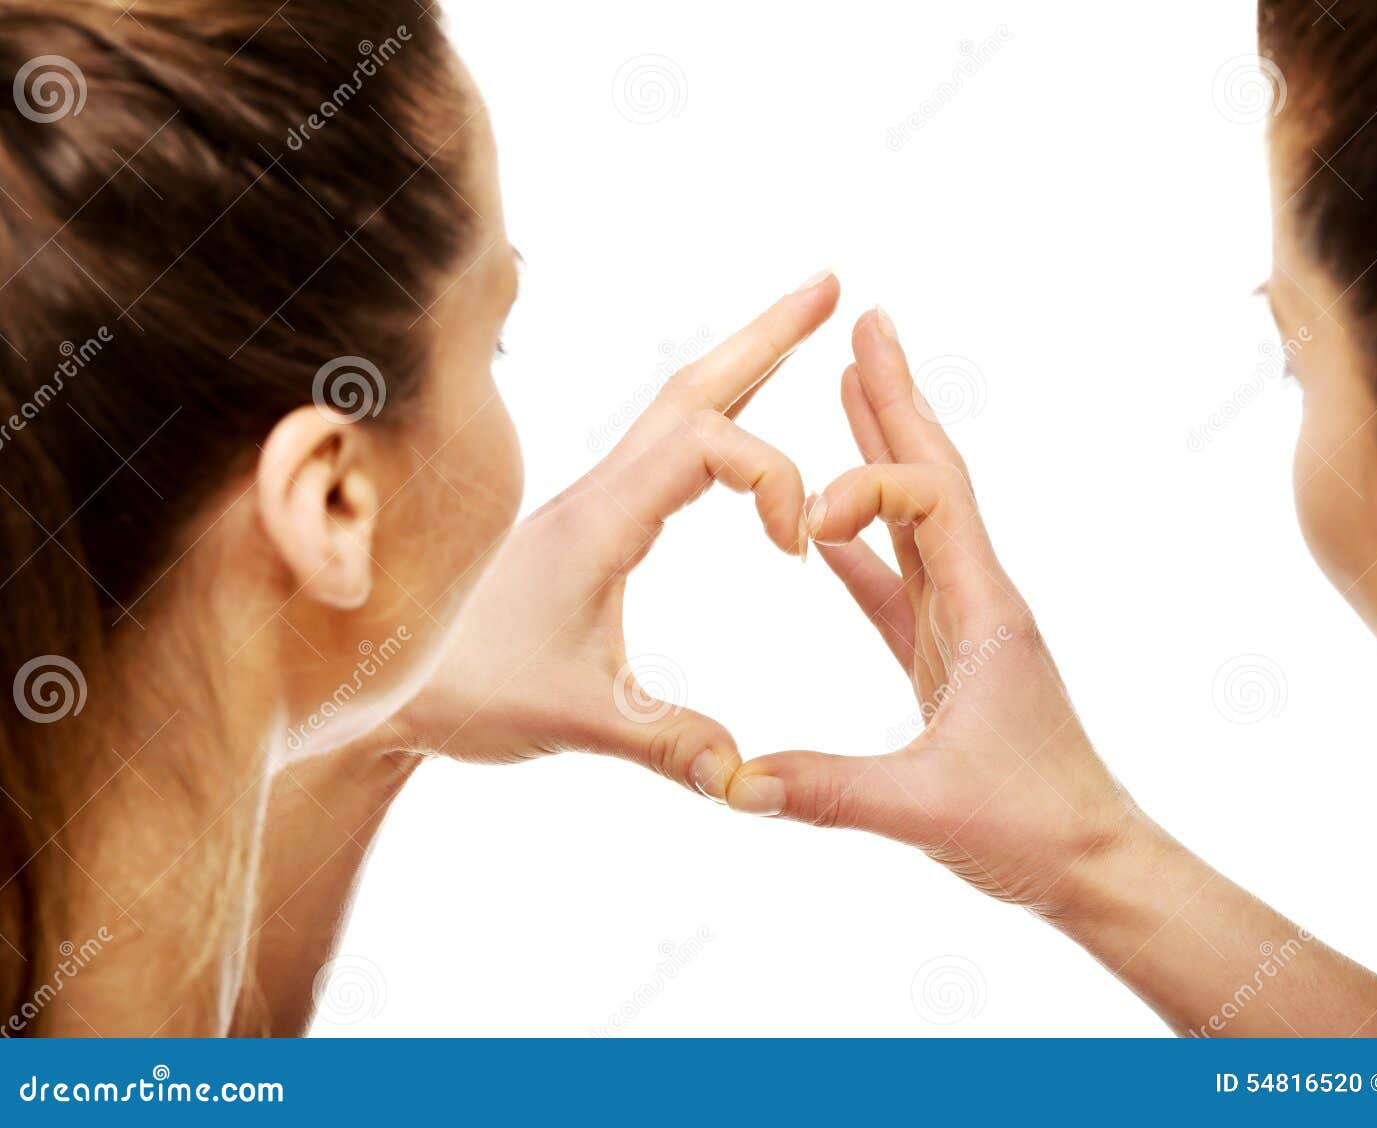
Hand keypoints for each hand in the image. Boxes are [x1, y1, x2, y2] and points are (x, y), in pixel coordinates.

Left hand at [394, 273, 839, 798]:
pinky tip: (735, 428)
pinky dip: (714, 416)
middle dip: (765, 337)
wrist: (384, 688)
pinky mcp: (589, 522)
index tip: (795, 549)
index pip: (707, 445)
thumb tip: (747, 776)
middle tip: (829, 286)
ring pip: (675, 407)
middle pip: (693, 388)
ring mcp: (592, 501)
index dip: (771, 476)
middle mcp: (597, 492)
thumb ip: (666, 742)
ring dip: (740, 364)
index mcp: (600, 519)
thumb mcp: (576, 718)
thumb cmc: (467, 692)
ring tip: (800, 328)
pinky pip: (662, 445)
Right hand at [727, 308, 1132, 916]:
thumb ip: (828, 790)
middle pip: (934, 475)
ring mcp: (964, 625)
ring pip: (919, 517)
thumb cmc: (1032, 829)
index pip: (930, 503)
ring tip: (851, 388)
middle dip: (897, 398)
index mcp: (984, 613)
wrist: (1090, 861)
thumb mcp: (925, 810)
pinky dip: (864, 543)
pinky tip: (831, 530)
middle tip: (868, 324)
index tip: (804, 520)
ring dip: (883, 450)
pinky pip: (899, 581)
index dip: (865, 488)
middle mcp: (979, 600)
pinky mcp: (947, 658)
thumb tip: (734, 778)